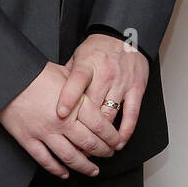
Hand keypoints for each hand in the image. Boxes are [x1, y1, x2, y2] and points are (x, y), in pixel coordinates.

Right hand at [0, 62, 108, 177]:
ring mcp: (45, 133)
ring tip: (93, 170)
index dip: (112, 138)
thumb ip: (82, 90)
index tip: (116, 142)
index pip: (101, 127)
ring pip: (70, 157)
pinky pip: (45, 160)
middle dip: (103, 152)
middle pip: (90, 144)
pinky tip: (64, 173)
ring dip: (84, 167)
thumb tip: (95, 97)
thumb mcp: (66, 76)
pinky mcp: (28, 139)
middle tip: (108, 155)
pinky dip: (56, 170)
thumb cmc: (36, 73)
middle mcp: (63, 122)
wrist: (7, 77)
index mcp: (75, 104)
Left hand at [57, 34, 148, 152]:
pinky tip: (120, 141)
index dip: (68, 99)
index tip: (60, 115)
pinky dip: (126, 130)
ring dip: (103, 136)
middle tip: (75, 147)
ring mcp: (122, 83)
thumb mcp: (78, 56)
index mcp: (88, 66)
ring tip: (95, 150)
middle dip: (83, 129)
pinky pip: (132, 114)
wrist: (126, 36)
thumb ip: (67, 77)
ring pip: (111, 114)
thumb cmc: (99, 48)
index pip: (76, 82)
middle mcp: (105, 75)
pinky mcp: (137, 89)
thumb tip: (50, 96)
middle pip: (93, 107)